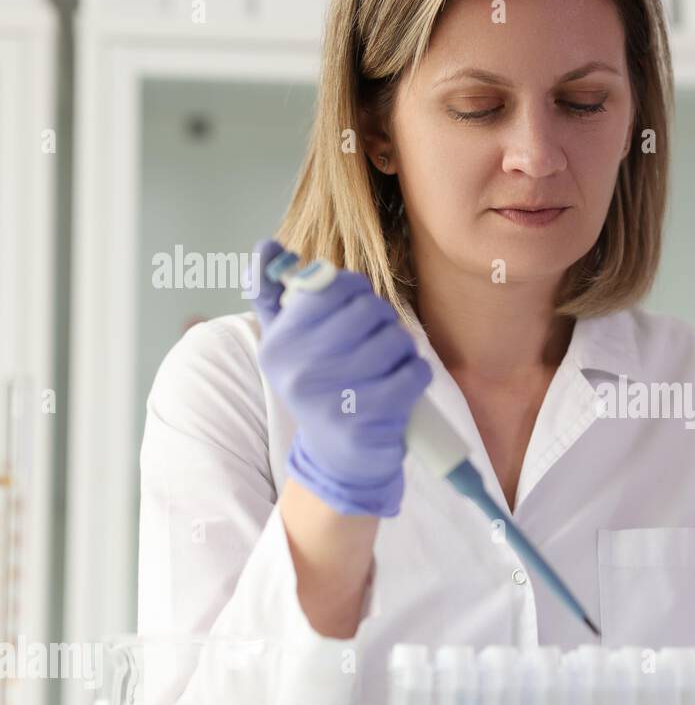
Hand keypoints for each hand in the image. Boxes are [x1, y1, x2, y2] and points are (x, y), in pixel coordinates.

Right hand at [250, 239, 432, 516]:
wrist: (337, 458)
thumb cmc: (319, 387)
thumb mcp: (286, 344)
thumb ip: (273, 293)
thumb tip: (268, 246)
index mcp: (278, 343)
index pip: (331, 287)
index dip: (356, 291)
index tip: (357, 307)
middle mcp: (298, 369)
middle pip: (369, 310)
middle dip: (383, 322)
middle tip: (376, 342)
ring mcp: (332, 397)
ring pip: (395, 340)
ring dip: (401, 350)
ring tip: (387, 367)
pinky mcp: (367, 421)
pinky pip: (413, 373)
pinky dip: (416, 375)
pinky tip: (402, 386)